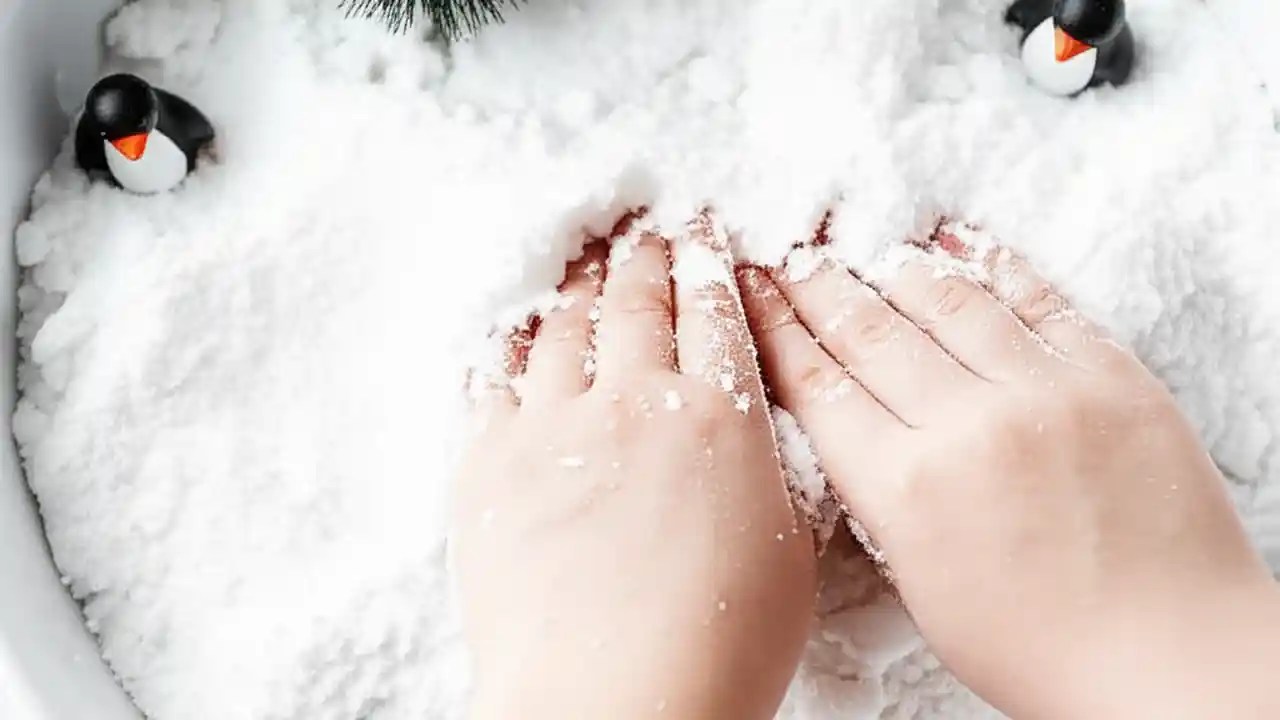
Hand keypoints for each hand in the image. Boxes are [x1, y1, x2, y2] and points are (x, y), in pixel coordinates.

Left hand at [453, 217, 815, 719]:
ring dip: (580, 284)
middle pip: (638, 301)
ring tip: (587, 261)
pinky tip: (518, 329)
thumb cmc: (716, 655)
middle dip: (646, 257)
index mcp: (721, 420)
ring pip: (564, 325)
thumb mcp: (790, 556)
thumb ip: (775, 473)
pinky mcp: (488, 464)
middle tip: (648, 231)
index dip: (709, 265)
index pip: (715, 313)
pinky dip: (511, 343)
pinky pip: (494, 377)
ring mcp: (553, 428)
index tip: (703, 239)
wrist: (609, 712)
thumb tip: (756, 432)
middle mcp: (635, 404)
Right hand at [736, 233, 1279, 718]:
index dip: (776, 328)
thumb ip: (878, 497)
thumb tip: (854, 423)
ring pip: (945, 301)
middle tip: (789, 257)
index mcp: (905, 489)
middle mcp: (968, 425)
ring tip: (860, 248)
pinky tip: (956, 240)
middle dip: (817, 287)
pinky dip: (990, 263)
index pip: (818, 383)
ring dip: (891, 269)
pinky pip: (1038, 299)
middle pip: (868, 331)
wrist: (1170, 657)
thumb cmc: (1041, 649)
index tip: (751, 294)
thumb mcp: (919, 585)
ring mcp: (1045, 392)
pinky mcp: (1111, 376)